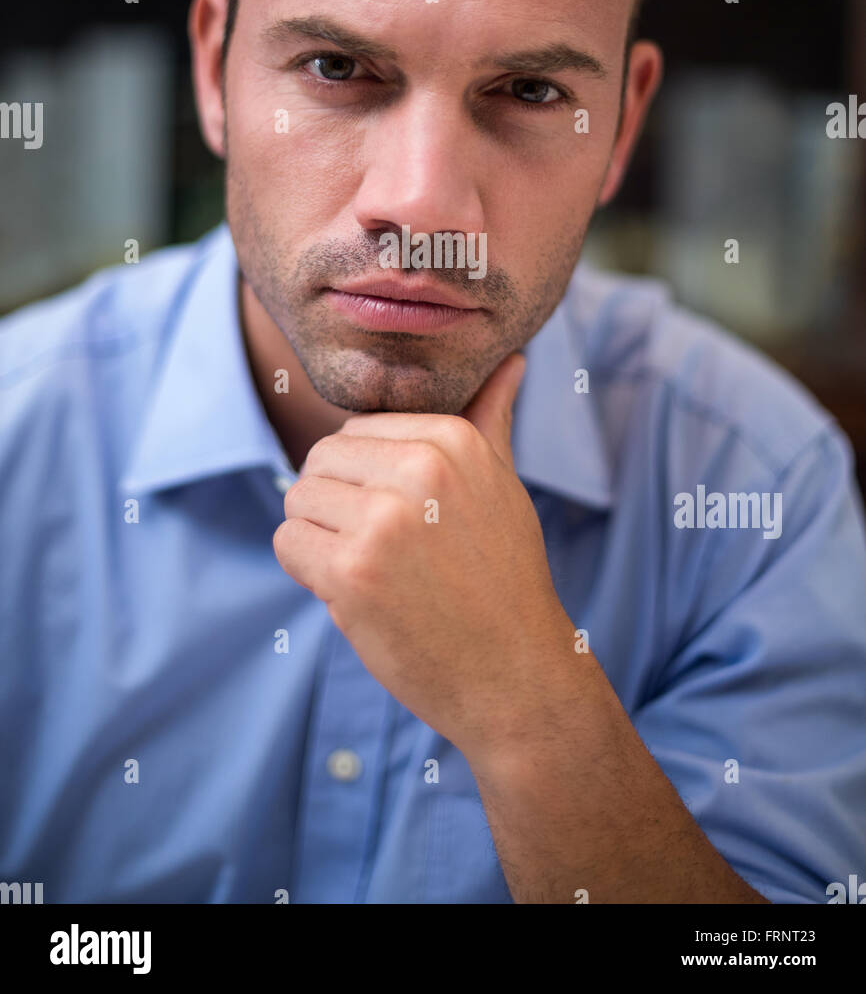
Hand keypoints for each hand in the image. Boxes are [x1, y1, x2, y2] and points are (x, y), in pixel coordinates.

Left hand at [272, 351, 574, 759]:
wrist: (516, 675)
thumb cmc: (505, 579)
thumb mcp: (502, 486)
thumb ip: (491, 417)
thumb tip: (510, 357)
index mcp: (453, 438)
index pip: (357, 429)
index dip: (366, 479)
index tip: (407, 522)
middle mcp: (420, 468)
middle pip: (320, 458)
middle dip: (335, 505)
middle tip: (384, 552)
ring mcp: (384, 519)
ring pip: (298, 499)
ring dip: (319, 538)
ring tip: (372, 572)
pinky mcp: (351, 572)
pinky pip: (288, 542)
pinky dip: (308, 571)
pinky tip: (356, 594)